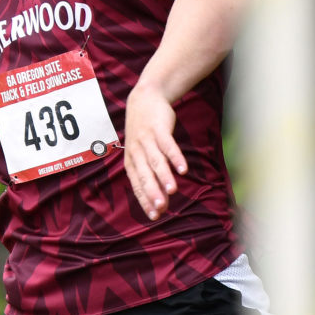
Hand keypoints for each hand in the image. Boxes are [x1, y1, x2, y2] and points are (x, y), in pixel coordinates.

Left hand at [123, 83, 186, 220]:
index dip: (145, 200)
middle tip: (161, 208)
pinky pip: (167, 145)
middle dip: (152, 192)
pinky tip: (183, 170)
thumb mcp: (140, 152)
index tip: (154, 216)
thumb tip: (159, 200)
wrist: (144, 98)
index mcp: (131, 160)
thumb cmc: (144, 132)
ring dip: (164, 176)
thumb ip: (149, 173)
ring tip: (173, 191)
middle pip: (145, 175)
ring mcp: (147, 139)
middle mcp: (136, 151)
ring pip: (156, 161)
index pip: (136, 184)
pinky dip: (175, 157)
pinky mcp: (158, 129)